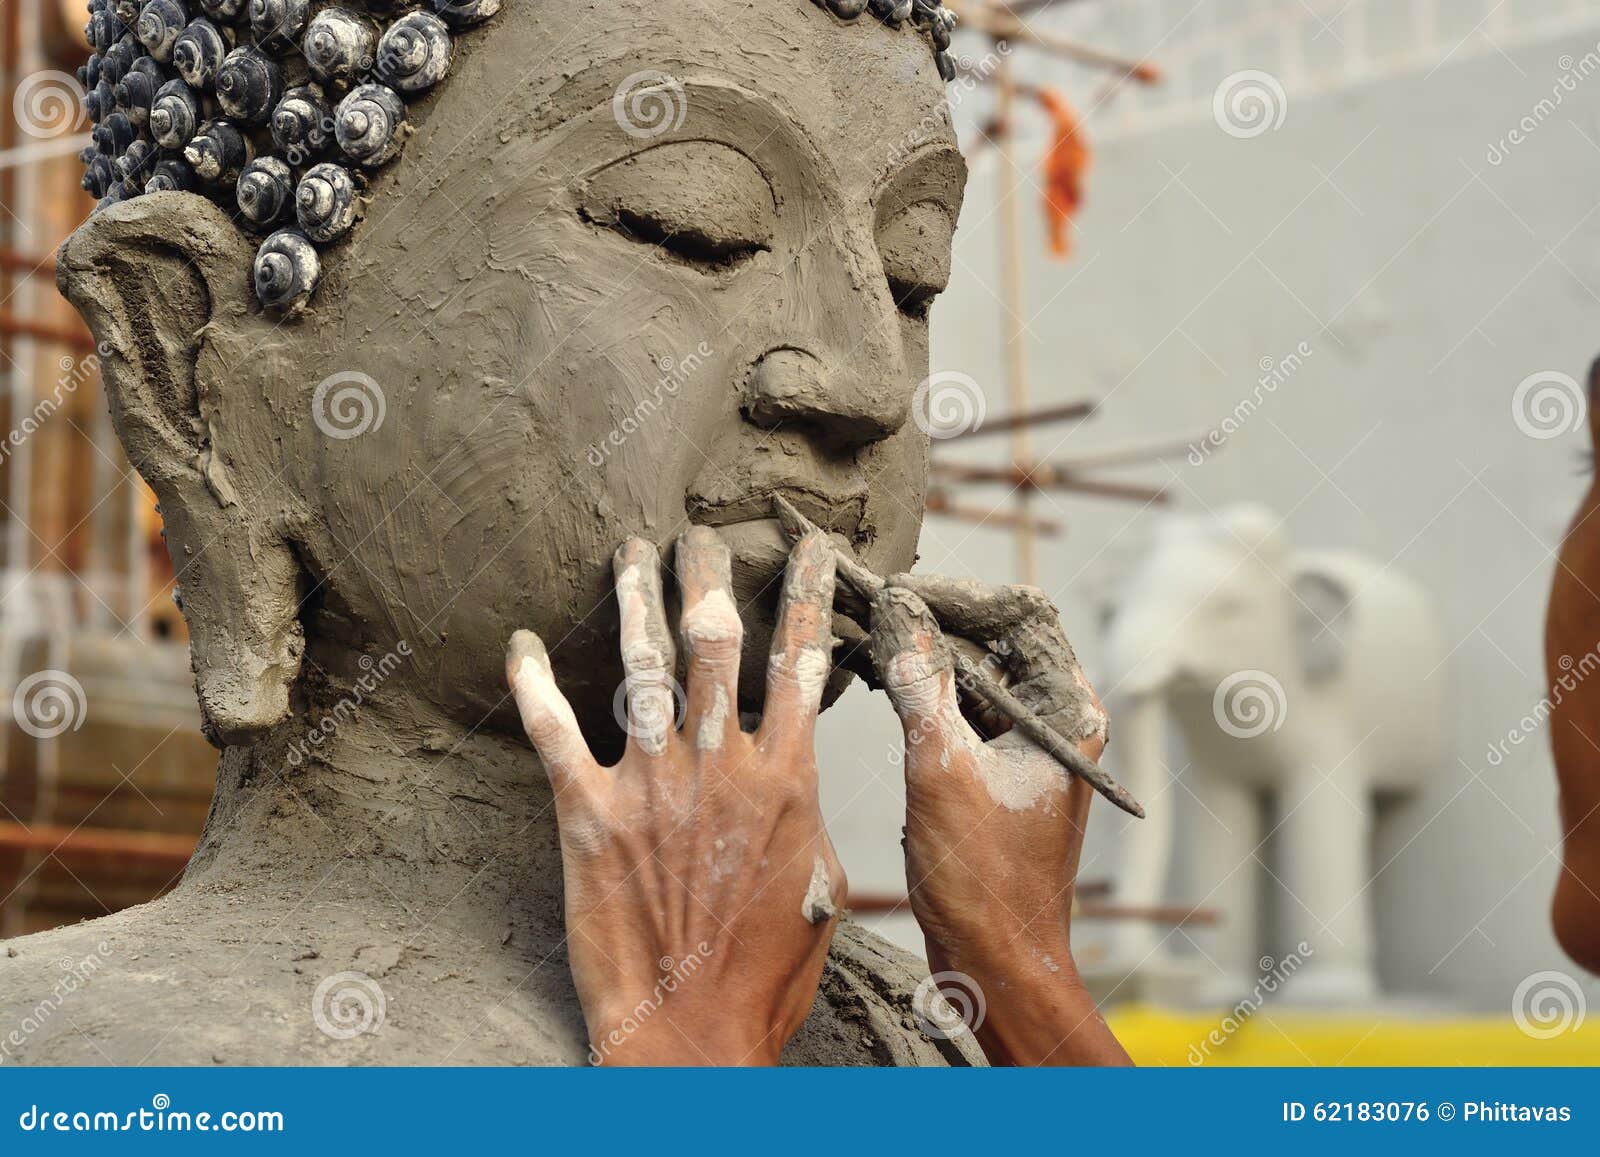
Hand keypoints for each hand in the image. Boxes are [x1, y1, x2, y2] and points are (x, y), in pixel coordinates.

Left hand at [506, 528, 846, 1065]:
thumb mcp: (817, 886)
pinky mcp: (587, 817)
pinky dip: (534, 684)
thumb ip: (804, 815)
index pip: (801, 664)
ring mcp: (650, 788)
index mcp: (785, 781)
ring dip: (636, 600)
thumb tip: (796, 769)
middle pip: (716, 644)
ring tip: (629, 550)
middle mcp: (718, 769)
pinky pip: (552, 733)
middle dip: (709, 575)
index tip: (808, 545)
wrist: (689, 1033)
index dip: (806, 594)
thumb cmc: (763, 972)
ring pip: (641, 667)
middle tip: (698, 532)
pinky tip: (521, 644)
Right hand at [869, 580, 1129, 1065]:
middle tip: (867, 601)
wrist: (996, 962)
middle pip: (991, 637)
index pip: (1021, 614)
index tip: (898, 588)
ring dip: (918, 651)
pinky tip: (875, 675)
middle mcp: (1053, 720)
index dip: (958, 593)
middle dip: (930, 616)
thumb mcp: (942, 769)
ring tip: (862, 629)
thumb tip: (895, 608)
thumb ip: (920, 682)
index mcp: (1067, 713)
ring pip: (968, 671)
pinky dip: (917, 690)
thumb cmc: (987, 881)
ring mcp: (1022, 744)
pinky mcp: (990, 768)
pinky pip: (954, 707)